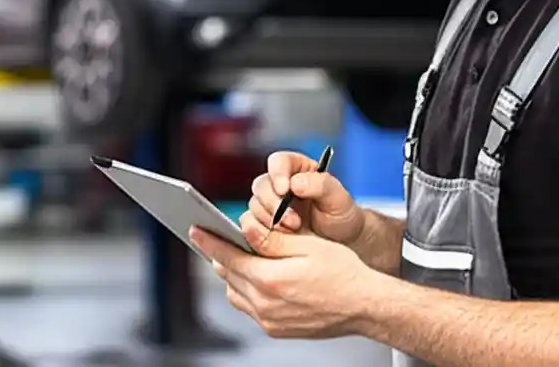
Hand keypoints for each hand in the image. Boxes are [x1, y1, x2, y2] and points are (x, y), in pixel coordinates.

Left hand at [190, 215, 378, 339]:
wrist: (363, 306)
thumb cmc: (342, 272)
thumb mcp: (308, 245)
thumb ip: (271, 239)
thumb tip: (244, 229)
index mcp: (271, 279)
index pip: (228, 256)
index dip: (209, 241)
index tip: (195, 230)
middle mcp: (265, 304)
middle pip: (228, 275)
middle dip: (221, 255)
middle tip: (218, 239)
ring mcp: (269, 320)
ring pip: (235, 293)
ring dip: (234, 274)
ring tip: (242, 258)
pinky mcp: (276, 329)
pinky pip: (250, 308)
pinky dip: (247, 291)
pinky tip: (259, 278)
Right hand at [248, 151, 365, 247]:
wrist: (342, 243)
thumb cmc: (341, 215)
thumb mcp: (338, 198)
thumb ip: (321, 185)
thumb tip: (295, 183)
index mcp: (297, 168)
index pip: (278, 162)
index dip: (278, 173)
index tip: (285, 190)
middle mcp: (279, 184)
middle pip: (261, 185)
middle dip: (274, 204)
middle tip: (294, 222)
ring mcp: (270, 205)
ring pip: (255, 205)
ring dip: (270, 220)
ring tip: (294, 231)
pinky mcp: (264, 225)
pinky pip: (252, 225)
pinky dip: (263, 232)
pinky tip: (282, 239)